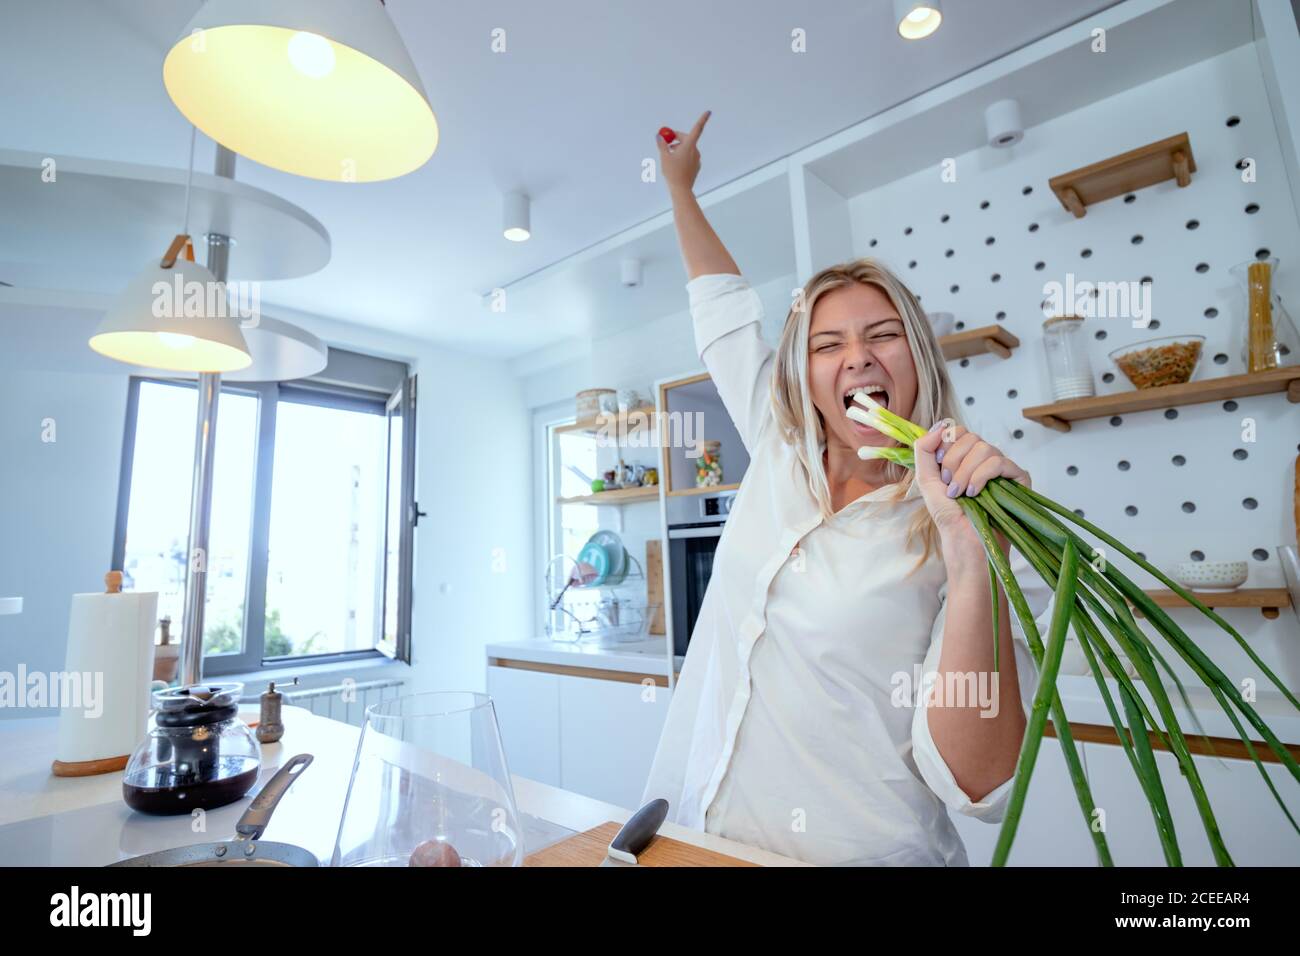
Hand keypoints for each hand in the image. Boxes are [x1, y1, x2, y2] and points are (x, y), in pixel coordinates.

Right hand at [656, 111, 709, 196]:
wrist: (681, 189)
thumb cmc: (673, 172)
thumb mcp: (664, 156)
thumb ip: (662, 144)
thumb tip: (659, 137)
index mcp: (689, 145)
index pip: (697, 129)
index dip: (703, 119)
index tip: (708, 112)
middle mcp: (695, 151)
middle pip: (687, 138)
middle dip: (676, 138)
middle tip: (666, 141)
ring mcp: (696, 159)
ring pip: (686, 148)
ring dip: (678, 148)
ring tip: (668, 156)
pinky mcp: (695, 166)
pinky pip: (688, 157)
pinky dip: (681, 156)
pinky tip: (674, 163)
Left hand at [912, 422, 1030, 558]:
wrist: (966, 541)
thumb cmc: (950, 516)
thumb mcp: (927, 480)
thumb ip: (925, 451)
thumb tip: (939, 425)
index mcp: (965, 456)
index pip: (958, 430)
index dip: (946, 445)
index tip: (940, 468)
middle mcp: (985, 458)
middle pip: (970, 436)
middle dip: (953, 462)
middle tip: (950, 486)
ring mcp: (1003, 467)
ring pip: (984, 448)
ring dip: (966, 473)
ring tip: (962, 494)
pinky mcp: (1019, 478)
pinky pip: (999, 462)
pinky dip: (982, 476)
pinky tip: (975, 493)